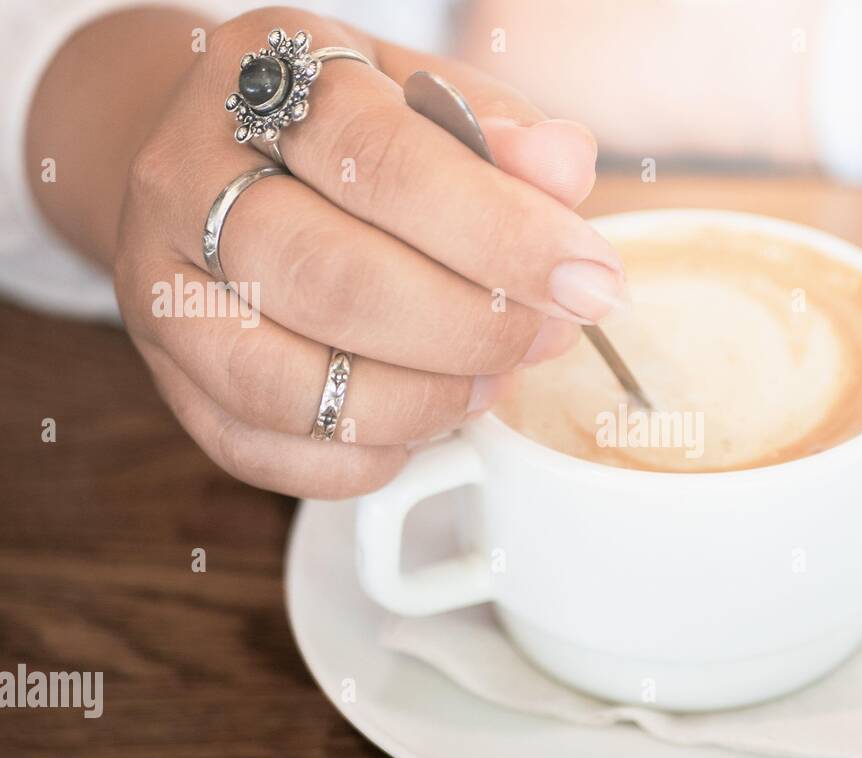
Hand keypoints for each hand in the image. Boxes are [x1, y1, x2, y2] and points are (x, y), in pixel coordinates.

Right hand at [92, 7, 622, 496]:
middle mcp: (187, 184)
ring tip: (490, 381)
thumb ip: (498, 129)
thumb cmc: (337, 135)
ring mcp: (161, 290)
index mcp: (262, 82)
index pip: (384, 164)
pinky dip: (365, 457)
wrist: (210, 162)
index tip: (588, 281)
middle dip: (470, 328)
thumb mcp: (418, 95)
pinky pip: (266, 451)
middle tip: (547, 337)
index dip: (501, 234)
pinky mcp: (169, 378)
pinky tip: (422, 421)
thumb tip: (565, 169)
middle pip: (333, 281)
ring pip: (288, 383)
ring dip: (421, 403)